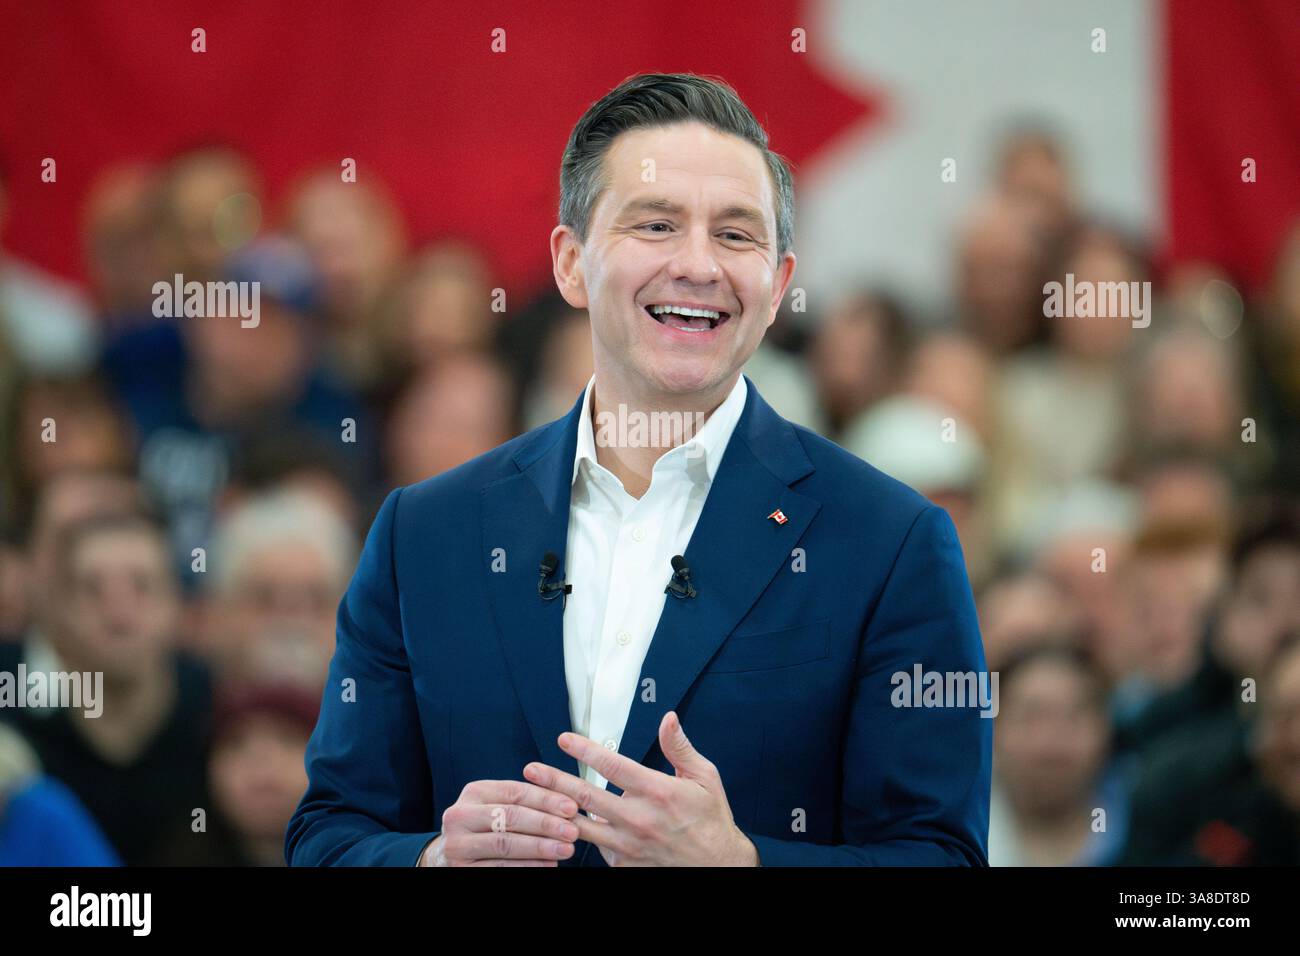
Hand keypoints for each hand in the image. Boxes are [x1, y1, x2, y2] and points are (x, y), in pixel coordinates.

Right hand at [419, 779, 580, 865]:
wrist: (452, 856)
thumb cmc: (486, 828)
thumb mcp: (499, 807)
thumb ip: (525, 802)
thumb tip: (567, 804)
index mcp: (474, 793)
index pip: (515, 792)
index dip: (546, 798)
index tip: (572, 807)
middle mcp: (459, 815)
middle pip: (510, 816)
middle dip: (546, 824)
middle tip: (572, 831)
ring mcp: (457, 845)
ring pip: (505, 844)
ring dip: (540, 847)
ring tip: (565, 849)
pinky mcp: (460, 869)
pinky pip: (500, 868)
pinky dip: (528, 867)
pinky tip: (548, 865)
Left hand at [523, 711, 757, 866]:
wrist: (719, 867)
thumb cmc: (711, 821)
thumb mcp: (705, 778)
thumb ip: (679, 747)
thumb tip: (667, 718)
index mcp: (658, 792)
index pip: (612, 766)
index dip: (585, 750)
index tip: (565, 739)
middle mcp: (640, 819)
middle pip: (587, 796)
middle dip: (554, 780)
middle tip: (532, 769)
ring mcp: (629, 845)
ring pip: (582, 826)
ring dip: (556, 811)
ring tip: (534, 799)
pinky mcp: (625, 865)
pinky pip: (595, 849)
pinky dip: (578, 837)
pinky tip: (562, 826)